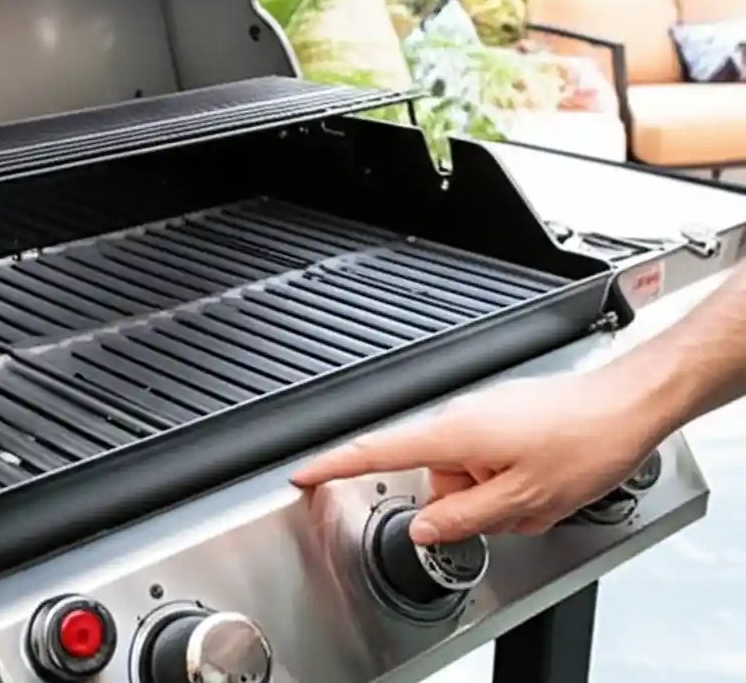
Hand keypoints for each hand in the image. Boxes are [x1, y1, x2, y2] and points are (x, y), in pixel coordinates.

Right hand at [290, 369, 666, 544]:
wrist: (630, 403)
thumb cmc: (586, 440)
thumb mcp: (524, 500)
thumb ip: (465, 519)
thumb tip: (425, 528)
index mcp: (454, 436)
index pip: (376, 452)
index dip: (333, 466)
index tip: (303, 474)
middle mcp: (461, 417)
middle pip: (433, 478)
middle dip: (465, 505)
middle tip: (513, 511)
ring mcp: (483, 413)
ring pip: (465, 473)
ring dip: (495, 494)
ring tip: (540, 493)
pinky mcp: (504, 415)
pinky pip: (488, 458)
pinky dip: (509, 478)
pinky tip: (546, 478)